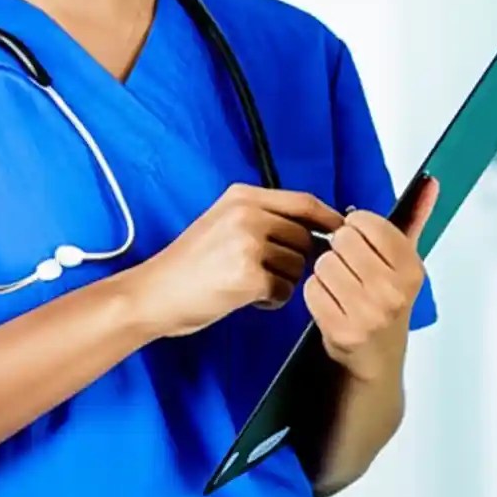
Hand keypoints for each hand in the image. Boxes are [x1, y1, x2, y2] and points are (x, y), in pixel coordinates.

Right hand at [132, 183, 344, 338]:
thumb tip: (313, 228)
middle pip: (304, 237)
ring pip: (297, 266)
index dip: (329, 219)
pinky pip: (285, 290)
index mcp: (242, 196)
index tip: (342, 234)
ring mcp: (248, 243)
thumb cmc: (188, 265)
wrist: (154, 293)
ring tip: (247, 284)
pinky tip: (245, 298)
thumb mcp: (222, 223)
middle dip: (296, 259)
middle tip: (266, 272)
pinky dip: (271, 300)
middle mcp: (247, 214)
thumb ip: (262, 218)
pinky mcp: (249, 275)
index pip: (304, 202)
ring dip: (282, 281)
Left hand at [303, 178, 438, 382]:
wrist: (377, 359)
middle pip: (342, 242)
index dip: (355, 229)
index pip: (367, 222)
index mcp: (412, 269)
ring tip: (341, 288)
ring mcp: (368, 314)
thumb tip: (431, 181)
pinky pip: (312, 289)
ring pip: (324, 264)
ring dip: (326, 273)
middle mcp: (394, 292)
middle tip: (349, 270)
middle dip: (339, 251)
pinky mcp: (342, 331)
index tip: (361, 244)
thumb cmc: (387, 303)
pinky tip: (331, 303)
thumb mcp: (404, 262)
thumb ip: (414, 218)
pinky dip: (316, 294)